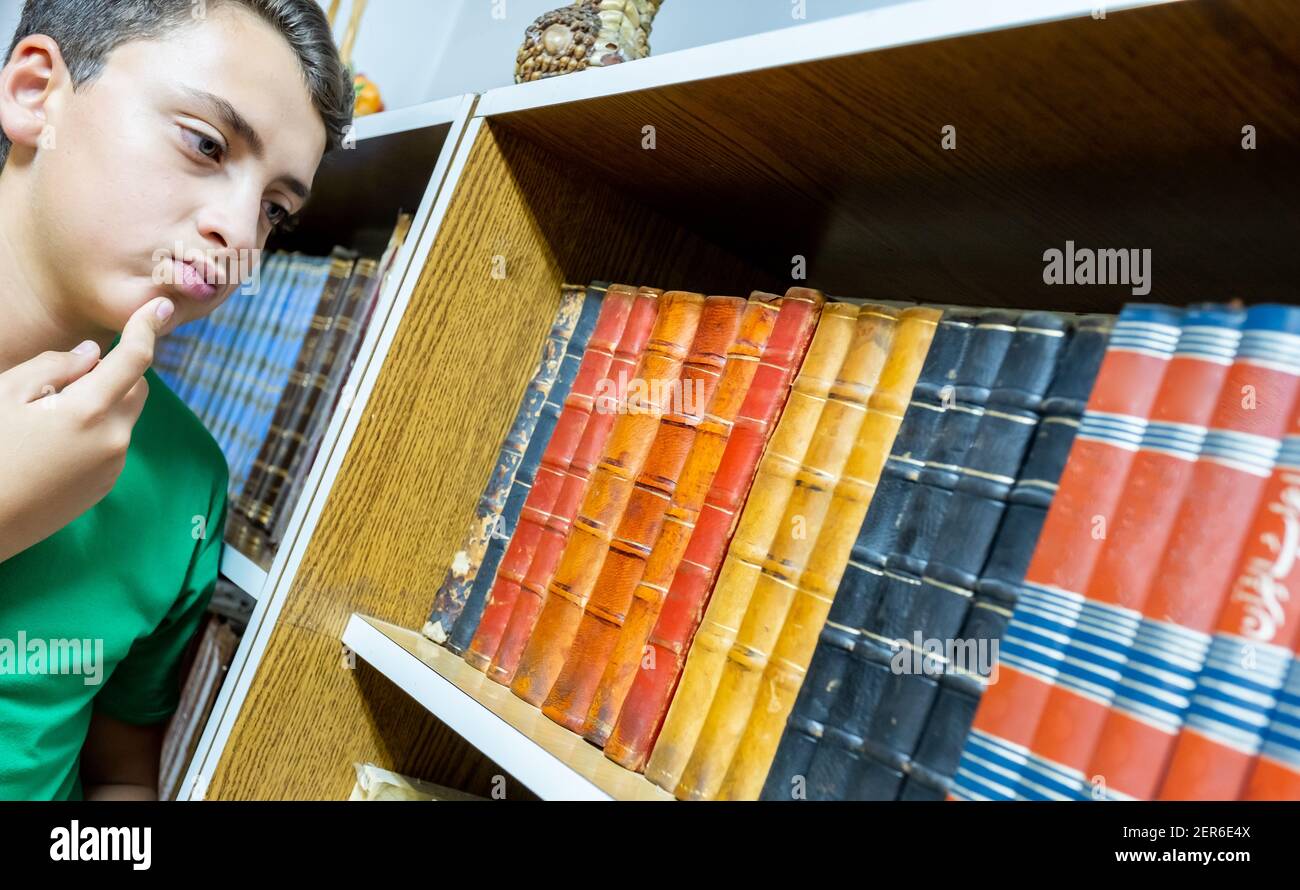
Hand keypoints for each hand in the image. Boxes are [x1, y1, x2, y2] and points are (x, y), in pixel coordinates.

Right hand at [0, 297, 172, 563]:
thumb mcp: (5, 395)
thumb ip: (53, 367)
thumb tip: (92, 354)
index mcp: (89, 411)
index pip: (134, 359)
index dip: (146, 328)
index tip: (159, 307)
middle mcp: (113, 439)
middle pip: (136, 388)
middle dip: (116, 373)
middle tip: (68, 378)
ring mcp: (112, 466)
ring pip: (125, 417)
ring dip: (105, 404)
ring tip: (51, 415)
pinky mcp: (105, 487)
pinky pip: (113, 445)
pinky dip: (98, 432)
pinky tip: (55, 444)